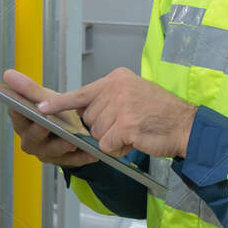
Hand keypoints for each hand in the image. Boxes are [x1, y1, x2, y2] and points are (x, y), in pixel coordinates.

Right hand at [2, 69, 98, 168]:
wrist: (74, 127)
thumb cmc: (55, 112)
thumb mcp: (44, 99)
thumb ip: (29, 88)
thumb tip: (8, 73)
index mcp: (24, 125)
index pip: (18, 118)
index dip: (18, 113)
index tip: (18, 107)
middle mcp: (32, 141)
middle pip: (32, 139)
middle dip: (38, 132)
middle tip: (44, 124)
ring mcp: (47, 153)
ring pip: (52, 152)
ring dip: (61, 146)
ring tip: (71, 141)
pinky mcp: (64, 161)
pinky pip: (73, 161)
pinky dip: (82, 156)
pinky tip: (91, 152)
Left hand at [34, 67, 195, 159]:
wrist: (187, 126)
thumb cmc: (160, 114)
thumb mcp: (133, 94)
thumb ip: (108, 100)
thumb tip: (82, 114)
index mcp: (116, 78)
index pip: (81, 93)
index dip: (59, 104)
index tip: (40, 108)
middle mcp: (116, 88)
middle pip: (88, 119)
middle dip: (103, 129)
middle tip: (128, 125)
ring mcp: (121, 106)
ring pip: (97, 134)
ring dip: (112, 140)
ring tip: (134, 131)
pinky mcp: (126, 125)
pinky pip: (107, 146)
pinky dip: (119, 149)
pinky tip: (135, 140)